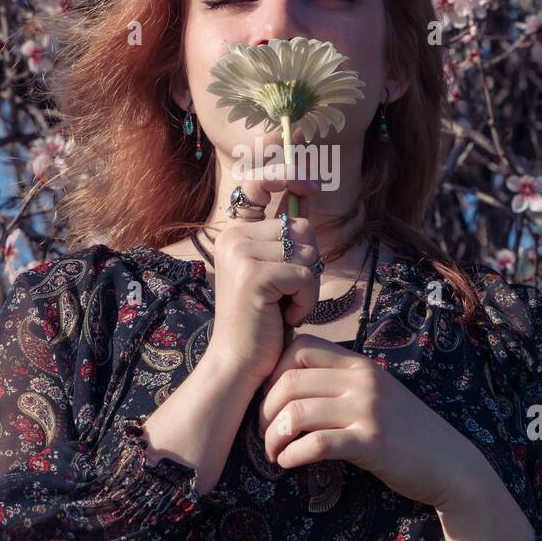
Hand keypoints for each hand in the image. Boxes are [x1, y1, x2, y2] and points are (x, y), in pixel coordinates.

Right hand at [205, 167, 323, 388]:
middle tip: (287, 294)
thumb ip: (285, 235)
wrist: (239, 362)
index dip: (287, 177)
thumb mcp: (275, 270)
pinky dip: (306, 300)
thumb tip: (306, 191)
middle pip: (301, 226)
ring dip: (308, 285)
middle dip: (308, 262)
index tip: (309, 185)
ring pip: (306, 251)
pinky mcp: (252, 275)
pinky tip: (285, 316)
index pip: (261, 184)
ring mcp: (240, 253)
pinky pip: (304, 275)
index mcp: (234, 232)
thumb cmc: (262, 321)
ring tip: (284, 306)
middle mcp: (232, 236)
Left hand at [257, 333, 487, 511]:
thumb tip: (290, 385)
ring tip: (273, 452)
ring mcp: (367, 410)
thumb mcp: (375, 394)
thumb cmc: (406, 432)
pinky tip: (288, 463)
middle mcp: (362, 380)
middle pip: (289, 380)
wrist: (449, 463)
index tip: (270, 399)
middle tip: (264, 432)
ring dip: (273, 437)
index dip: (274, 371)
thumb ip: (341, 384)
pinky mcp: (370, 442)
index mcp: (360, 363)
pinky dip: (292, 455)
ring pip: (296, 412)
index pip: (300, 346)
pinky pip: (315, 444)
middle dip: (265, 409)